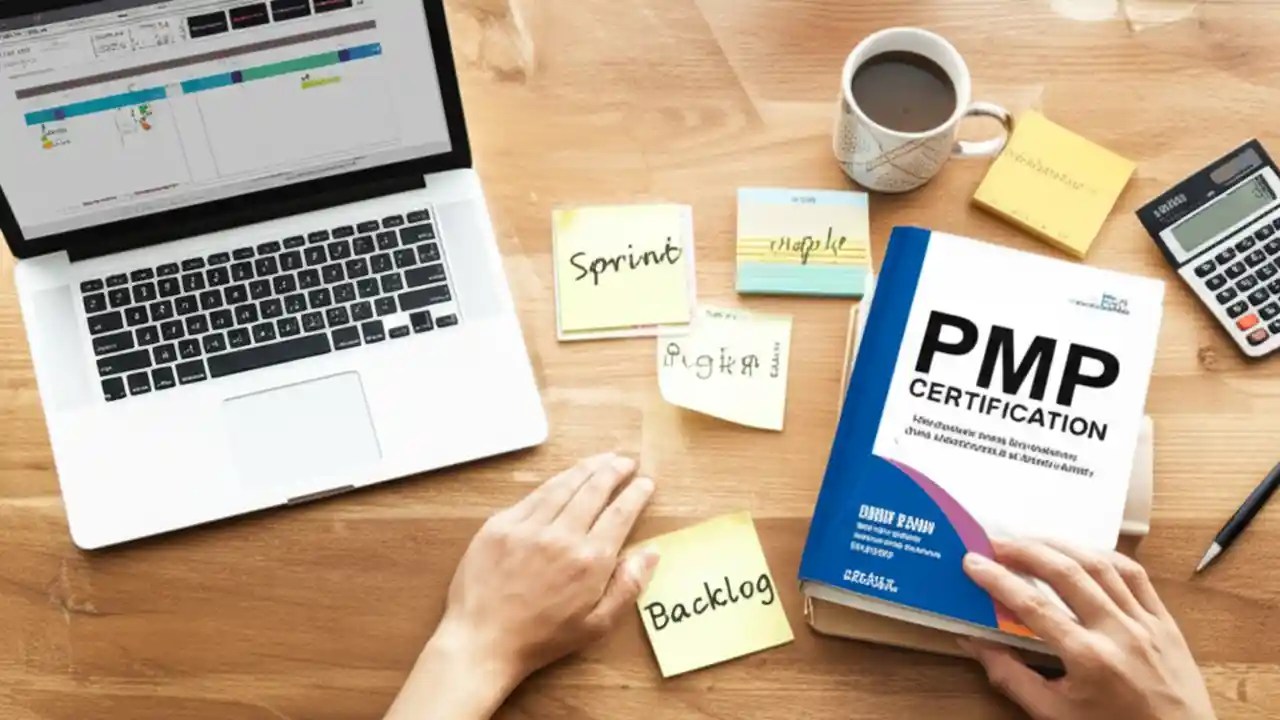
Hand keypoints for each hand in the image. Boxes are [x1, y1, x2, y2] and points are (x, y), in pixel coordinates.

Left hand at [384, 453, 657, 719]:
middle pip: (594, 490)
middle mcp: (561, 536)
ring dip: (586, 468)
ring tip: (601, 459)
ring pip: (564, 485)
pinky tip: (563, 478)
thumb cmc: (541, 639)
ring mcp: (528, 526)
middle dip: (614, 471)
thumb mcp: (596, 625)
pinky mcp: (500, 524)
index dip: (635, 494)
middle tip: (626, 461)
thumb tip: (651, 553)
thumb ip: (628, 587)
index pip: (620, 514)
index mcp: (590, 560)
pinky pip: (533, 495)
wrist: (482, 641)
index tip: (645, 482)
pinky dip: (554, 481)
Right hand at [959, 539, 1215, 719]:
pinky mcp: (1165, 620)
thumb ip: (1011, 676)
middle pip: (1066, 573)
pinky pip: (1134, 574)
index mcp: (1088, 658)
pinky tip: (1081, 553)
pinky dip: (1103, 557)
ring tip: (1031, 540)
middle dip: (1026, 550)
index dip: (998, 580)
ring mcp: (1146, 622)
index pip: (1033, 606)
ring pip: (1100, 565)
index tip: (972, 561)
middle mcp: (1118, 632)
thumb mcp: (1054, 714)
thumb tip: (974, 642)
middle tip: (996, 543)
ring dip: (1061, 545)